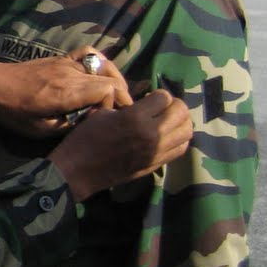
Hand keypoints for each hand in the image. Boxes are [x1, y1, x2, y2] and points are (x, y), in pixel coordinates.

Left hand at [0, 47, 131, 136]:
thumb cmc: (12, 110)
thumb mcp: (39, 129)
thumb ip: (68, 126)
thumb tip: (90, 124)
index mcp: (65, 93)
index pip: (107, 91)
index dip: (112, 106)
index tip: (104, 118)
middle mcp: (70, 74)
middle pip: (111, 79)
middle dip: (122, 96)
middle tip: (123, 111)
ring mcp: (67, 63)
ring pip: (104, 66)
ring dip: (115, 81)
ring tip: (118, 96)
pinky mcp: (61, 58)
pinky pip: (88, 53)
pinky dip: (100, 62)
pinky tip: (101, 74)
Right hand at [48, 89, 192, 199]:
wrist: (79, 171)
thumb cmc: (85, 138)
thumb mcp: (101, 113)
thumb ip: (126, 106)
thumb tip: (142, 103)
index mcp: (135, 117)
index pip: (164, 97)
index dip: (157, 95)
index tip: (149, 98)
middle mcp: (152, 134)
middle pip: (181, 111)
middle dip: (173, 105)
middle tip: (161, 107)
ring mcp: (157, 151)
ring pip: (187, 130)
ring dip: (180, 121)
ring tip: (167, 120)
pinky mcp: (157, 164)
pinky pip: (181, 148)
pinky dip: (179, 138)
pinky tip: (166, 136)